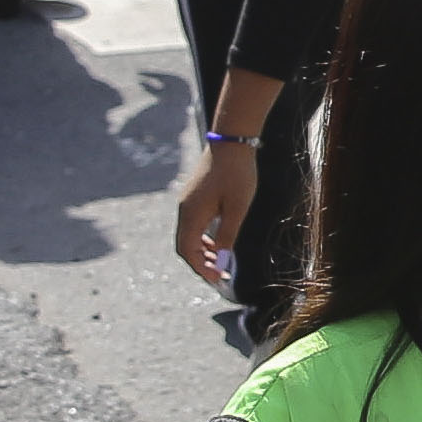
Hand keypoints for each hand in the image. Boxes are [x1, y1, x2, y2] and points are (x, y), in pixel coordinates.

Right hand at [175, 138, 256, 290]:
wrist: (231, 143)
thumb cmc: (237, 175)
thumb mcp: (237, 208)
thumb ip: (227, 234)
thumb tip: (221, 258)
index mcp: (191, 215)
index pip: (187, 251)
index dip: (201, 268)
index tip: (219, 279)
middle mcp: (183, 210)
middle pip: (184, 246)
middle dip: (200, 263)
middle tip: (220, 275)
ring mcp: (186, 202)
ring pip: (187, 235)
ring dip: (201, 251)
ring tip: (220, 262)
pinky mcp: (192, 197)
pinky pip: (192, 224)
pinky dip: (201, 238)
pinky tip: (216, 243)